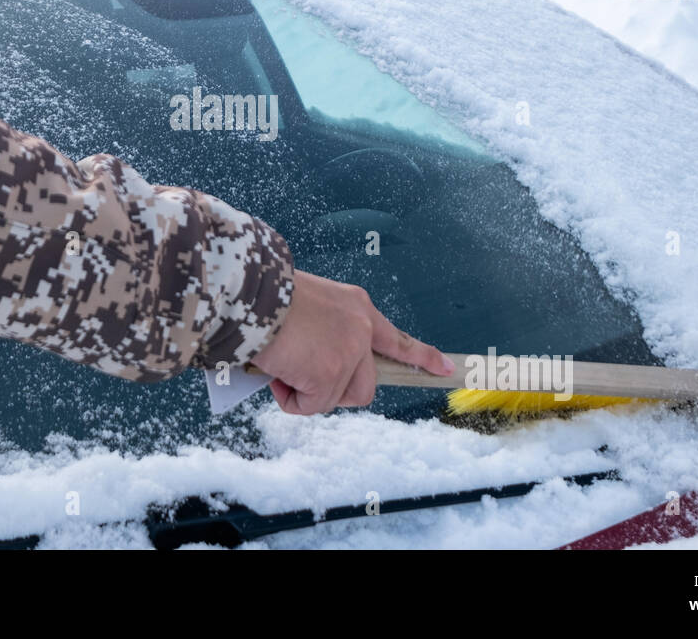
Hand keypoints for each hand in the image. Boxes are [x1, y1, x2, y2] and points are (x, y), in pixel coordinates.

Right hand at [249, 269, 453, 414]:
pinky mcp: (329, 375)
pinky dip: (290, 399)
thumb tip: (313, 366)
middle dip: (334, 391)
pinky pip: (311, 406)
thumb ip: (325, 331)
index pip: (397, 338)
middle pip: (365, 386)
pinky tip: (276, 374)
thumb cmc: (266, 295)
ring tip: (281, 367)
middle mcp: (360, 329)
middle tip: (302, 380)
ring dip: (305, 393)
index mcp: (356, 305)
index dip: (422, 356)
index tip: (446, 368)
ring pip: (335, 398)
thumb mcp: (310, 305)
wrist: (251, 293)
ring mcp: (348, 354)